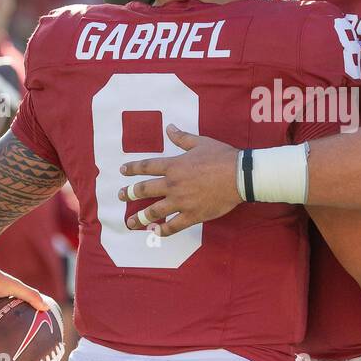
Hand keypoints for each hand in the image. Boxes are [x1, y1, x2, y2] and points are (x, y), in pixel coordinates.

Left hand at [118, 124, 239, 234]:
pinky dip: (163, 231)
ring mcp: (181, 202)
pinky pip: (173, 226)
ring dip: (139, 217)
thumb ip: (182, 137)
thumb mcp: (200, 142)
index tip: (122, 170)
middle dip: (129, 193)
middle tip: (121, 195)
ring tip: (130, 222)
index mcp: (174, 166)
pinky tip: (156, 233)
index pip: (147, 166)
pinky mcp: (192, 215)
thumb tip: (169, 128)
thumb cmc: (221, 157)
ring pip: (154, 211)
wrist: (239, 176)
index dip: (132, 168)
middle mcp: (173, 184)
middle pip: (144, 190)